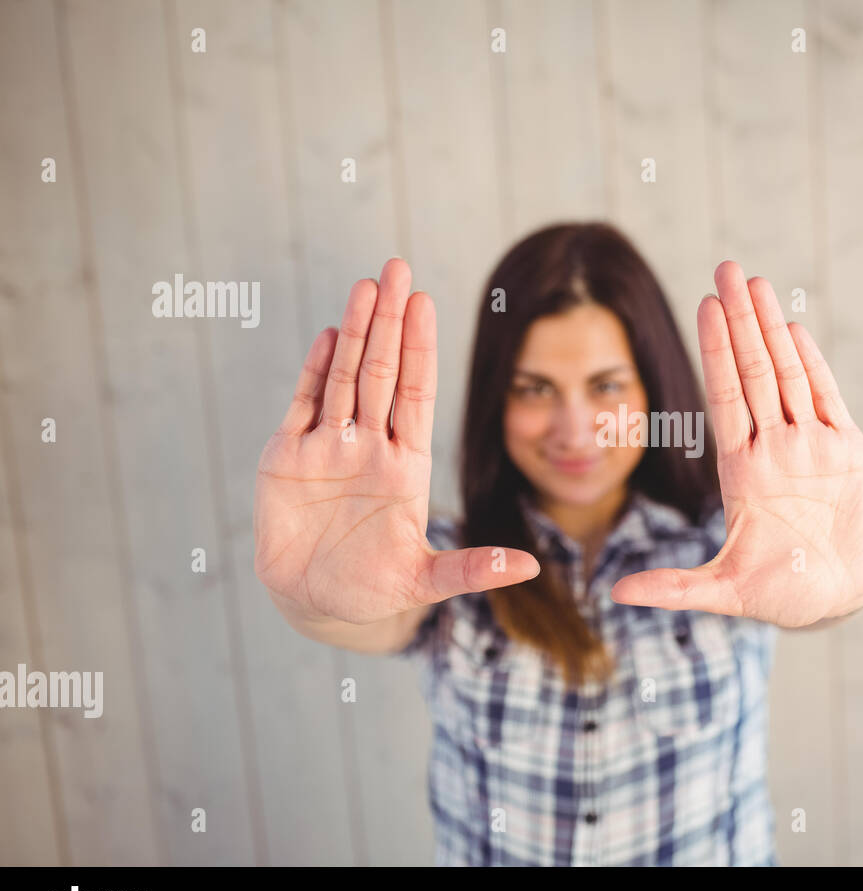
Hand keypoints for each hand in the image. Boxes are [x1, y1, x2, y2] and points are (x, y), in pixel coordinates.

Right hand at [254, 258, 538, 625]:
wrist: (316, 606)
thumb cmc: (374, 592)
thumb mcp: (425, 582)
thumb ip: (472, 569)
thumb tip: (531, 568)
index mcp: (406, 467)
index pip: (416, 395)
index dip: (420, 350)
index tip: (427, 304)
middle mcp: (369, 447)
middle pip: (382, 373)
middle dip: (390, 322)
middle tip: (398, 269)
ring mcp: (329, 448)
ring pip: (344, 379)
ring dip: (355, 334)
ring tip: (366, 288)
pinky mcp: (288, 458)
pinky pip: (304, 404)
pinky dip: (315, 371)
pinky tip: (331, 336)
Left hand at [610, 261, 862, 627]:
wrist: (840, 598)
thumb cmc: (783, 595)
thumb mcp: (724, 592)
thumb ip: (675, 588)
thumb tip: (615, 596)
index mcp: (740, 470)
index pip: (723, 397)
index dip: (715, 351)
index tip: (704, 306)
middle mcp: (772, 448)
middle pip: (752, 372)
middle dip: (740, 321)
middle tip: (727, 269)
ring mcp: (809, 446)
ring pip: (788, 375)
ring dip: (772, 330)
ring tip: (756, 284)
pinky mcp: (847, 452)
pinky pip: (827, 399)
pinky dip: (812, 366)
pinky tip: (794, 331)